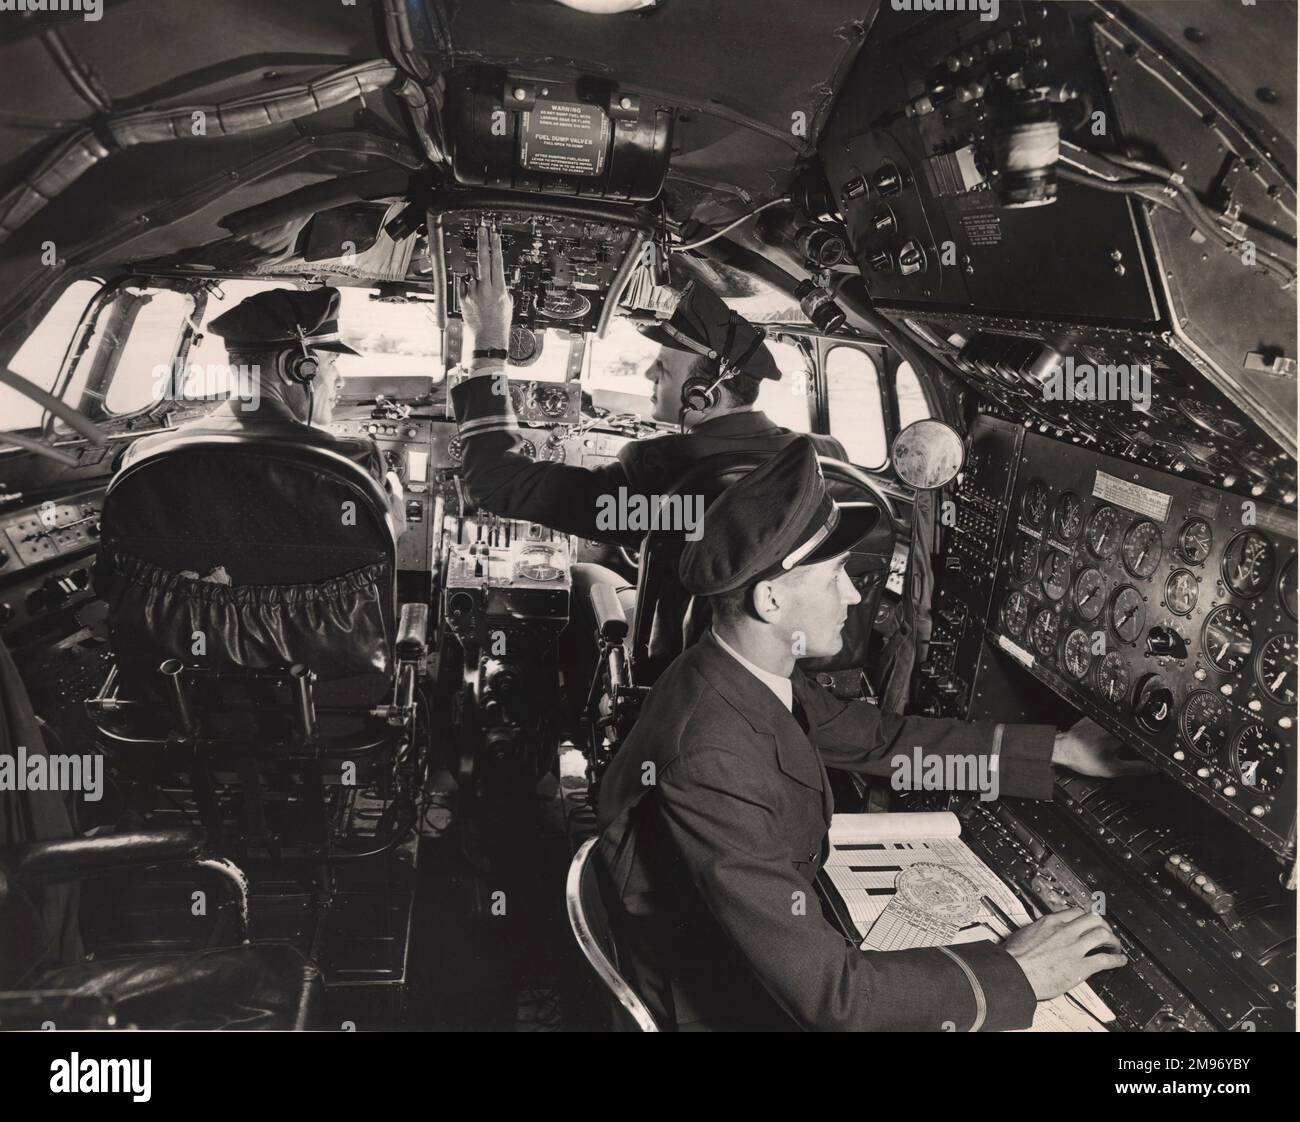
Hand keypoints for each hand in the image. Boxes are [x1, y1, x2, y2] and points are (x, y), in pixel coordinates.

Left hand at [459, 222, 512, 352]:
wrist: (488, 338)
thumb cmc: (500, 323)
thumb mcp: (507, 303)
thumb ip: (501, 288)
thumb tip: (496, 279)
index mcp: (499, 288)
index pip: (497, 261)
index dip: (495, 246)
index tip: (494, 234)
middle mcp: (485, 288)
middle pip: (483, 259)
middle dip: (483, 242)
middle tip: (482, 229)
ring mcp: (472, 292)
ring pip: (473, 273)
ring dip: (476, 275)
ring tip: (481, 290)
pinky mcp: (463, 298)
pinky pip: (465, 285)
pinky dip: (469, 287)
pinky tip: (475, 297)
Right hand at [1003, 907, 1126, 999]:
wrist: (1013, 973)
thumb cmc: (1014, 957)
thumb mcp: (1024, 933)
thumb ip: (1037, 931)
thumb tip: (1039, 933)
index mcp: (1050, 922)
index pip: (1075, 912)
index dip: (1086, 916)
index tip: (1089, 921)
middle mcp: (1065, 931)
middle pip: (1093, 919)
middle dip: (1104, 925)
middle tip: (1107, 931)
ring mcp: (1074, 948)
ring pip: (1102, 935)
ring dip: (1113, 940)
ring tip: (1115, 945)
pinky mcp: (1080, 966)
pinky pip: (1105, 959)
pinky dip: (1116, 959)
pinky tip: (1120, 961)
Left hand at [1052, 716, 1154, 777]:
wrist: (1063, 750)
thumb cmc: (1084, 758)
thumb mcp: (1114, 769)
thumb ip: (1137, 768)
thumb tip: (1154, 768)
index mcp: (1123, 735)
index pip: (1142, 739)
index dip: (1144, 749)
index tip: (1139, 756)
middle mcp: (1115, 724)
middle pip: (1132, 732)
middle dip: (1130, 743)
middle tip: (1116, 753)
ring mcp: (1104, 719)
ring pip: (1121, 727)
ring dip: (1119, 736)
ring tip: (1105, 747)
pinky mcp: (1094, 717)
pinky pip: (1108, 723)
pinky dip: (1108, 731)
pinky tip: (1100, 740)